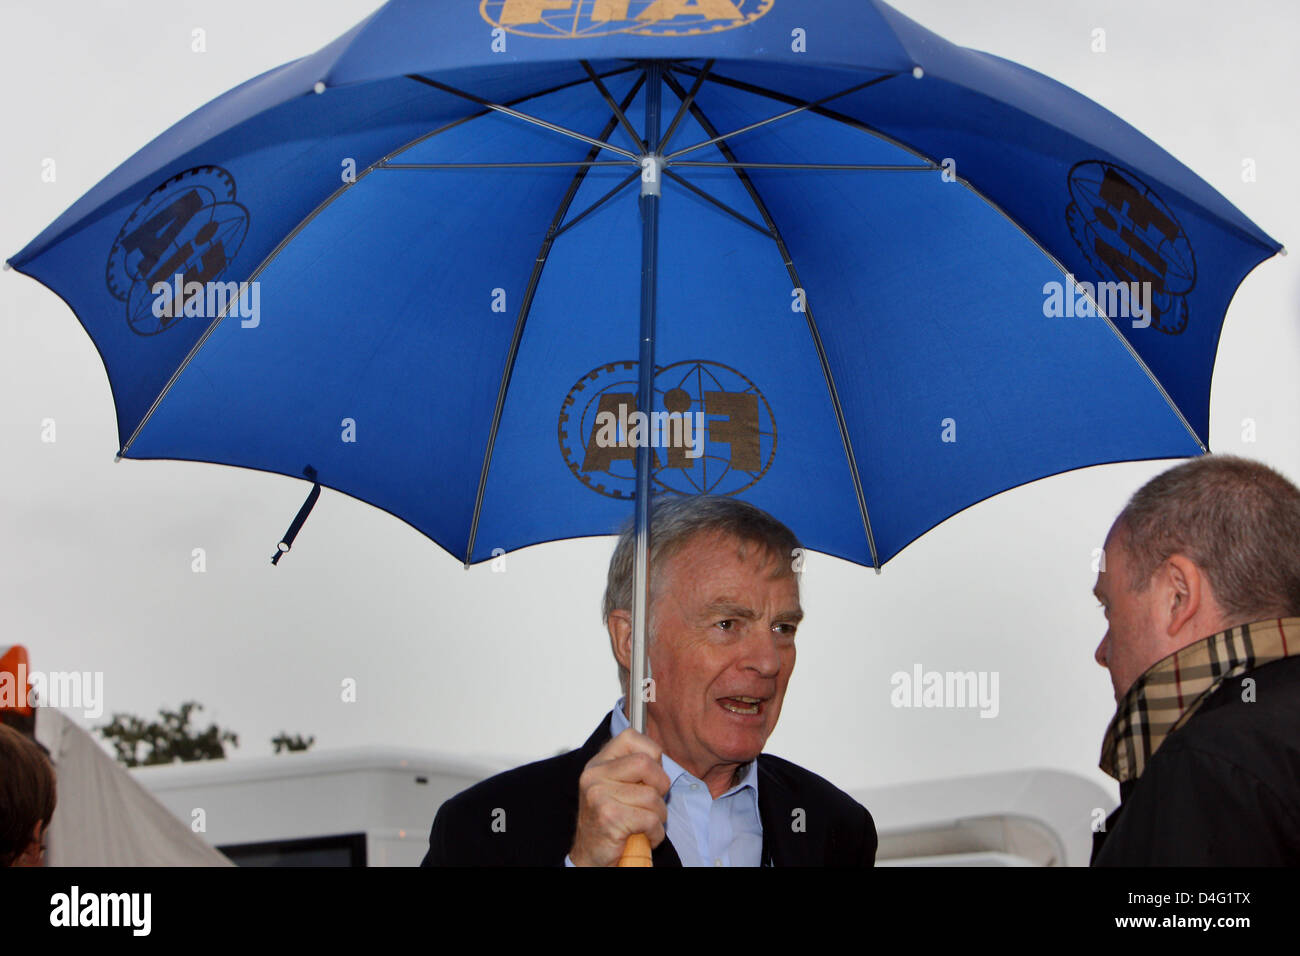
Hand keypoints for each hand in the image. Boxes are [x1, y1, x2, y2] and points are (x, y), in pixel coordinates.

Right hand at [568, 728, 670, 865]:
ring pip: (652, 796)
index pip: (631, 737)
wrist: (591, 857)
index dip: (651, 754)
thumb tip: (660, 759)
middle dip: (660, 786)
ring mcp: (599, 796)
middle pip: (646, 763)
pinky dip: (656, 833)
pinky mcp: (609, 817)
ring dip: (658, 816)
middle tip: (651, 802)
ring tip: (645, 824)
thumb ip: (632, 768)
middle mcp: (594, 775)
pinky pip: (651, 820)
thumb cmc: (610, 822)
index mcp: (598, 763)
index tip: (649, 775)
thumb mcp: (615, 787)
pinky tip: (644, 837)